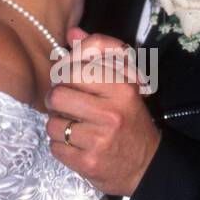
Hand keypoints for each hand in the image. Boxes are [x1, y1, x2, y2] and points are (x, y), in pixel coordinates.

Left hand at [45, 28, 161, 194]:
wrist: (147, 165)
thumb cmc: (131, 120)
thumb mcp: (124, 85)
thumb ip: (99, 56)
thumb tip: (73, 34)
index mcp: (122, 88)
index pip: (73, 71)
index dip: (64, 77)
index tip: (69, 85)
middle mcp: (111, 113)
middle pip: (57, 96)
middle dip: (56, 102)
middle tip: (65, 107)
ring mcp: (99, 140)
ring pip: (52, 124)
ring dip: (58, 127)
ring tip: (74, 128)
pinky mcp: (88, 163)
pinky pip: (55, 147)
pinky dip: (61, 147)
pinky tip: (77, 146)